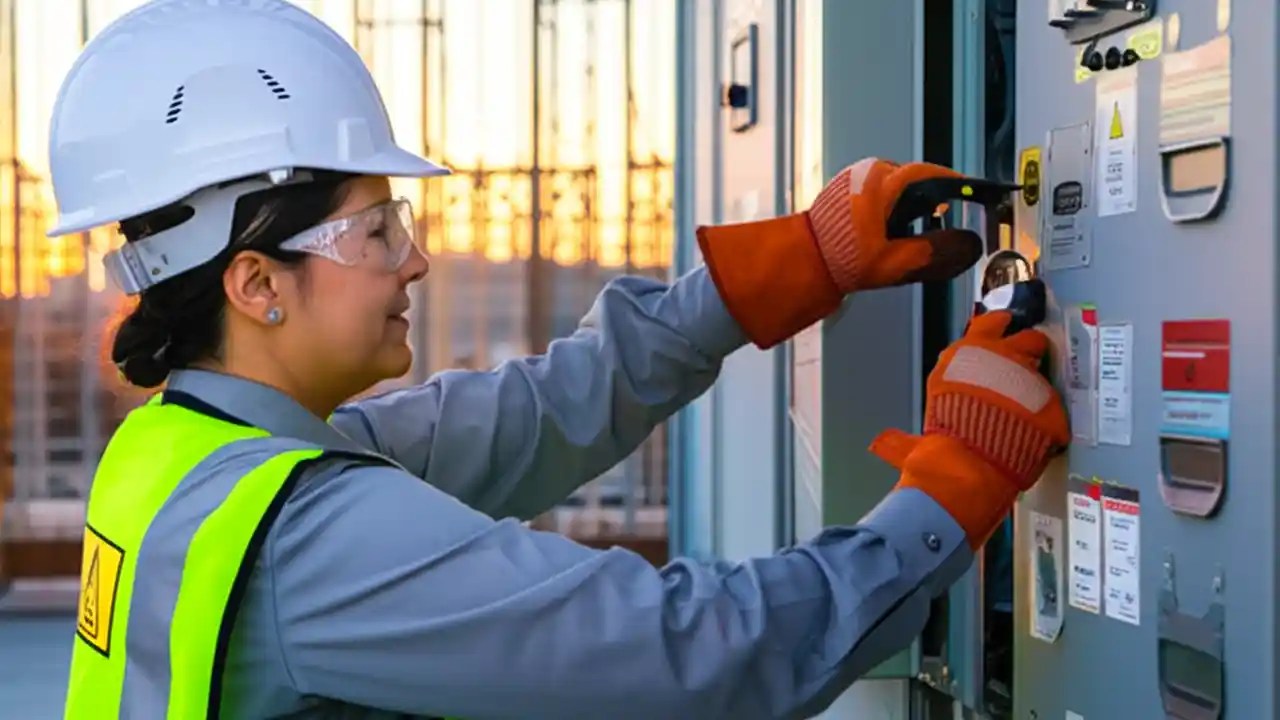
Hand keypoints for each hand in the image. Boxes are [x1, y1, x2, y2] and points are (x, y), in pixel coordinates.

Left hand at [806, 158, 983, 292]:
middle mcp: (867, 174)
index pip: (928, 174)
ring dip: (908, 204)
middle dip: (929, 198)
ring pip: (894, 186)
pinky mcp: (844, 190)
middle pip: (912, 180)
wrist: (805, 261)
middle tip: (943, 217)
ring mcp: (853, 180)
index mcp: (881, 181)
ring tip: (913, 229)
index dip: (952, 183)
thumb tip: (967, 243)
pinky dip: (890, 206)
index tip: (968, 190)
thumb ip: (934, 250)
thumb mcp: (895, 259)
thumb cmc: (841, 257)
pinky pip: (877, 191)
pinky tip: (890, 229)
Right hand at [872, 310, 1068, 490]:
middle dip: (1027, 349)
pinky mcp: (1051, 406)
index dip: (997, 326)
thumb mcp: (914, 440)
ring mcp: (1030, 381)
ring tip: (1029, 405)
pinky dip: (1048, 417)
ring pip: (1043, 370)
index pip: (989, 323)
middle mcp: (1001, 359)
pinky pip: (1054, 406)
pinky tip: (1040, 432)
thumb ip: (902, 439)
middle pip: (1027, 338)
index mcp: (967, 355)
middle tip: (1022, 365)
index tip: (1001, 328)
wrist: (971, 471)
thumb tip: (880, 444)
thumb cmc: (938, 447)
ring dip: (1037, 384)